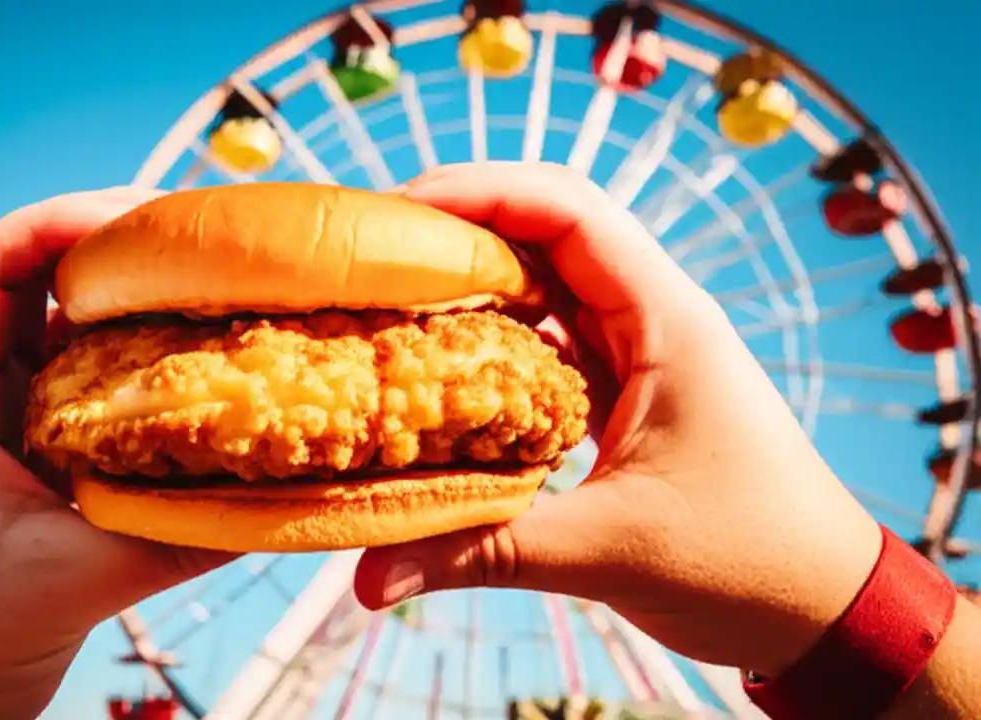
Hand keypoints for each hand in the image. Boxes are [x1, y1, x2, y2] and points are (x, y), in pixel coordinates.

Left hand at [0, 188, 235, 718]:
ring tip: (206, 298)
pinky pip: (79, 390)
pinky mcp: (21, 460)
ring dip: (125, 311)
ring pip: (59, 335)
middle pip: (29, 281)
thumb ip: (177, 537)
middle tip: (198, 249)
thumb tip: (280, 502)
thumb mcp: (73, 581)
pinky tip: (188, 380)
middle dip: (110, 251)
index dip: (57, 221)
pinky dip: (130, 371)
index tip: (139, 220)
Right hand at [352, 162, 883, 675]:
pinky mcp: (625, 393)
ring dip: (472, 288)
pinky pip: (548, 344)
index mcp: (667, 320)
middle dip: (459, 233)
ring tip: (388, 304)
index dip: (480, 193)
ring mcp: (639, 354)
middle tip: (373, 260)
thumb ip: (486, 551)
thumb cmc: (747, 562)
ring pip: (544, 287)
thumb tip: (367, 576)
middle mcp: (652, 319)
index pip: (568, 211)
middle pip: (546, 233)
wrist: (821, 606)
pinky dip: (492, 344)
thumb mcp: (609, 549)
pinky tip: (438, 370)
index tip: (398, 215)